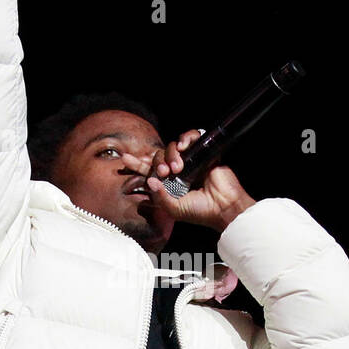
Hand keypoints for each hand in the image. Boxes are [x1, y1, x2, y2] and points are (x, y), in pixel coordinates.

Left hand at [141, 129, 255, 231]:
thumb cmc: (200, 212)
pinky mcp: (204, 153)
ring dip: (171, 154)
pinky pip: (193, 137)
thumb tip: (150, 180)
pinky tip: (184, 146)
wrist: (223, 207)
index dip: (138, 164)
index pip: (150, 170)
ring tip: (177, 168)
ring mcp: (191, 161)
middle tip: (164, 174)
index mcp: (169, 184)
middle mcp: (178, 171)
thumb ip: (160, 197)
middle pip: (159, 156)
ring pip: (173, 147)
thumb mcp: (174, 209)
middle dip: (157, 163)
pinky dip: (187, 137)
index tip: (125, 158)